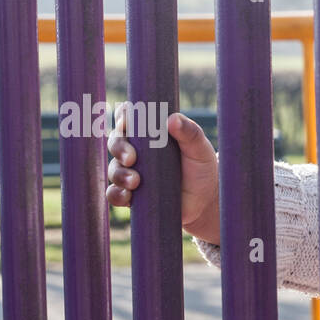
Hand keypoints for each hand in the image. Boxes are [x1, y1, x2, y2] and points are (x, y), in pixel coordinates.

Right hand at [106, 107, 220, 243]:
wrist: (206, 201)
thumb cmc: (202, 169)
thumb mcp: (200, 149)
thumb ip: (190, 132)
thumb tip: (173, 119)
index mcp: (150, 133)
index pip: (128, 117)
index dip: (122, 117)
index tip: (126, 124)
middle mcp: (136, 150)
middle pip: (116, 142)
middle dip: (118, 148)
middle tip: (131, 158)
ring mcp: (131, 172)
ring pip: (114, 169)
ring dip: (119, 174)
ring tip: (135, 182)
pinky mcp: (131, 195)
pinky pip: (114, 194)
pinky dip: (117, 195)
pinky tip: (127, 196)